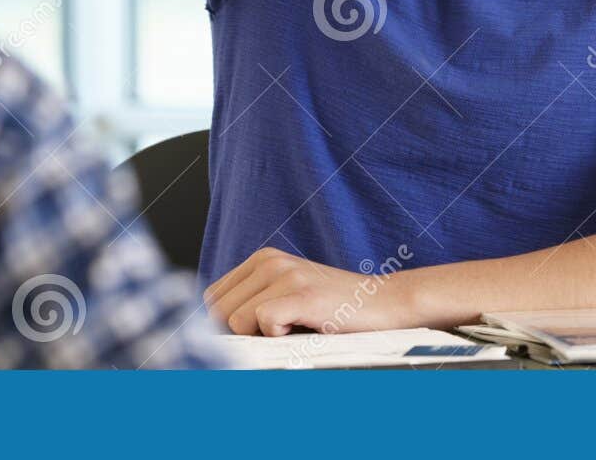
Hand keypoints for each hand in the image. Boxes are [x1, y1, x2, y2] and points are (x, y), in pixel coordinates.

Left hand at [204, 247, 416, 335]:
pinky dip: (278, 336)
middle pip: (217, 311)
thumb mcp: (288, 295)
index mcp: (262, 260)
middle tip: (278, 332)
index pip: (211, 298)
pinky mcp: (302, 293)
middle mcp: (270, 261)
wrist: (387, 304)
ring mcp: (286, 274)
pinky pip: (262, 321)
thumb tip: (208, 334)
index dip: (225, 325)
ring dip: (261, 336)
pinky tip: (304, 327)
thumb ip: (252, 303)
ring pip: (235, 321)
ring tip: (294, 328)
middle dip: (240, 334)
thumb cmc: (336, 309)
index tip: (255, 334)